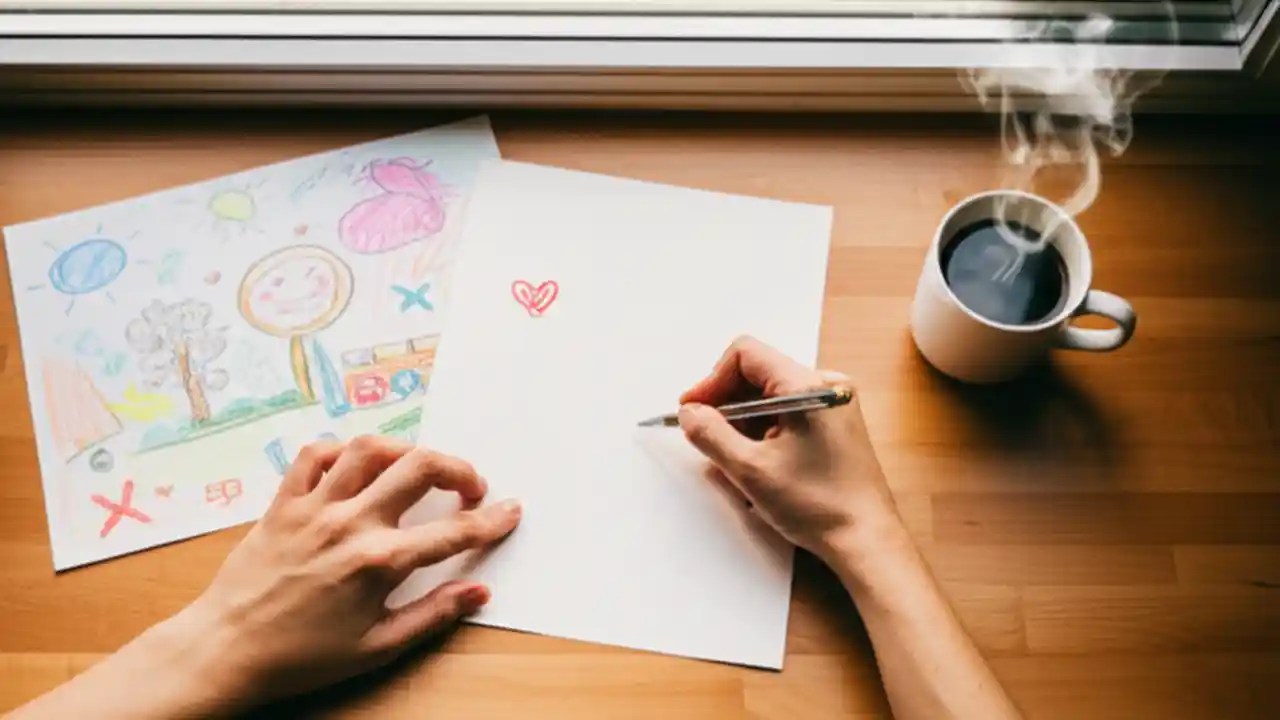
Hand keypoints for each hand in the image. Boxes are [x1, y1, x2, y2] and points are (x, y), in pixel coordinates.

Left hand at [177, 436, 520, 709]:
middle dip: (458, 468)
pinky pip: (314, 455)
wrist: (227, 651)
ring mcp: (314, 508)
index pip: (453, 532)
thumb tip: (478, 593)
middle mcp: (350, 524)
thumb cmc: (302, 656)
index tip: (509, 510)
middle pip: (419, 467)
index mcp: (379, 562)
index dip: (491, 520)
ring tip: (416, 468)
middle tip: (469, 486)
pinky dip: (341, 451)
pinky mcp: (283, 503)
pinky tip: (356, 468)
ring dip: (403, 450)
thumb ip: (433, 615)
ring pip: (368, 448)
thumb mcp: (378, 648)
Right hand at [678, 336, 897, 558]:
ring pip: (770, 396)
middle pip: (758, 374)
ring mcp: (832, 405)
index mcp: (807, 386)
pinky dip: (764, 432)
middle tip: (706, 437)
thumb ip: (711, 435)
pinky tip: (755, 463)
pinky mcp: (834, 424)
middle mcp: (825, 386)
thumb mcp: (751, 470)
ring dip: (743, 423)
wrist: (866, 540)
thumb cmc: (820, 506)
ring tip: (732, 460)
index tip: (693, 410)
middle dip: (726, 405)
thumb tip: (689, 413)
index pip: (745, 355)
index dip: (711, 380)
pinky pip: (788, 413)